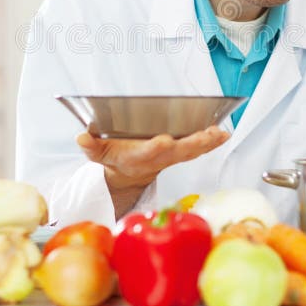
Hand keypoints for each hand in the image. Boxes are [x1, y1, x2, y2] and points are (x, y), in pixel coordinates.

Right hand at [76, 126, 229, 191]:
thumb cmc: (116, 157)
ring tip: (220, 133)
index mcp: (139, 157)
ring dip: (208, 142)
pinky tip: (224, 133)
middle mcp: (159, 158)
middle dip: (193, 144)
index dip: (155, 148)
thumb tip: (81, 137)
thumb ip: (91, 145)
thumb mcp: (98, 153)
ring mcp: (173, 156)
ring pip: (193, 150)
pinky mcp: (182, 151)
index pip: (148, 152)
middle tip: (206, 136)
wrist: (129, 172)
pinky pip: (200, 147)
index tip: (164, 141)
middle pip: (178, 152)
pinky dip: (212, 141)